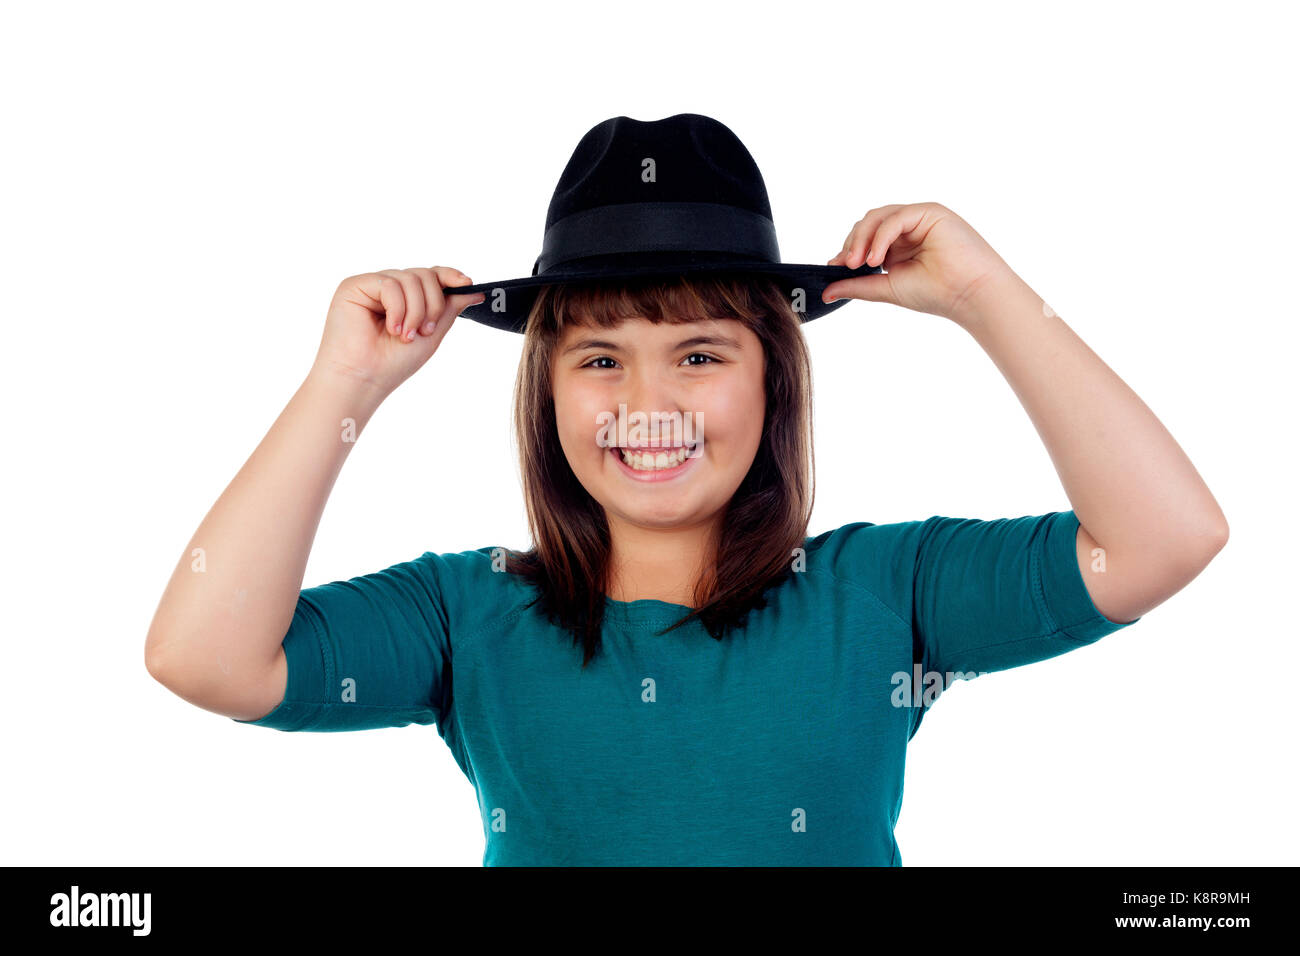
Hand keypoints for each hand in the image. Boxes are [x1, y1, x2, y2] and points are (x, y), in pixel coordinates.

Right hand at [310, 266, 484, 398]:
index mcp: (404, 299)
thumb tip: (473, 290)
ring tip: (405, 336)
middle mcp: (388, 289)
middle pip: (424, 275)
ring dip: (415, 311)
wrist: (363, 380)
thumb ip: (449, 308)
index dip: (449, 276)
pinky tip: (391, 329)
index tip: (467, 284)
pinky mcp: (355, 285)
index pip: (430, 276)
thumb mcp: (431, 334)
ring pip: (409, 278)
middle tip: (425, 330)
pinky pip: (389, 284)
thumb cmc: (391, 364)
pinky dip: (397, 309)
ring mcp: (371, 286)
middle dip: (433, 303)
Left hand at [822, 203, 1018, 327]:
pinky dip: (881, 236)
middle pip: (867, 224)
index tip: (834, 269)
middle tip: (846, 266)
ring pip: (878, 217)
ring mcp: (919, 218)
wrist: (970, 295)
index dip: (848, 251)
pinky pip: (896, 218)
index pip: (864, 239)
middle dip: (852, 244)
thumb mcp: (887, 288)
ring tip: (858, 263)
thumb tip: (826, 291)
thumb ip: (858, 286)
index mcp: (898, 245)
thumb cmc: (936, 293)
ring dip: (862, 238)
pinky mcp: (930, 212)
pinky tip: (876, 258)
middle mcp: (907, 229)